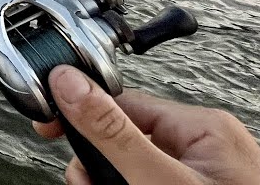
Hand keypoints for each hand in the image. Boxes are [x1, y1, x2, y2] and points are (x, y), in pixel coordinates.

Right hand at [34, 65, 259, 184]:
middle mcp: (209, 147)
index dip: (84, 119)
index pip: (125, 105)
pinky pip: (157, 183)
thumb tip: (72, 84)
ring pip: (140, 168)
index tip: (50, 130)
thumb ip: (112, 133)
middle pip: (129, 140)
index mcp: (203, 128)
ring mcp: (209, 176)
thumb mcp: (156, 179)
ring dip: (114, 181)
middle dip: (100, 165)